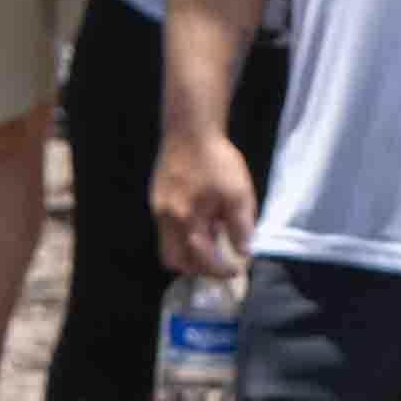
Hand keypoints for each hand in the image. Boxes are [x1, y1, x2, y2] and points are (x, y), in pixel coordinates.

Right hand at [154, 128, 255, 283]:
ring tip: (211, 236)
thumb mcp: (238, 194)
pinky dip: (184, 231)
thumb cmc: (217, 161)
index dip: (219, 270)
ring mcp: (159, 208)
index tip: (235, 270)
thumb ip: (240, 227)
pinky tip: (201, 216)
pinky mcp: (157, 196)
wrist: (190, 129)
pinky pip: (168, 226)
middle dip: (195, 268)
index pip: (201, 260)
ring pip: (168, 243)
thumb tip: (243, 251)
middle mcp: (168, 220)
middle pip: (173, 259)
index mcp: (188, 222)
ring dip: (189, 249)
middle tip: (216, 264)